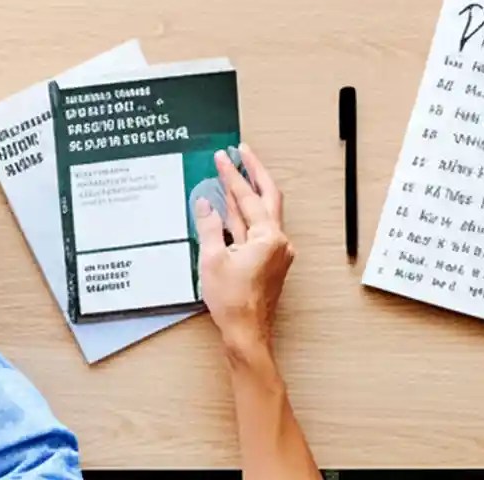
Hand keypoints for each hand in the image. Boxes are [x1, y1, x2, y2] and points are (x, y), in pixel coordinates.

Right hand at [195, 144, 293, 360]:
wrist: (246, 332)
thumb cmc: (233, 302)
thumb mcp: (212, 259)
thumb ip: (209, 227)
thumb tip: (205, 204)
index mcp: (268, 238)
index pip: (247, 198)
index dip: (232, 175)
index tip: (223, 157)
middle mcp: (278, 241)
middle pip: (267, 196)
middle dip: (254, 172)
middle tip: (242, 152)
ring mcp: (276, 251)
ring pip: (262, 212)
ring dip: (247, 193)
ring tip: (233, 175)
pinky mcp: (270, 260)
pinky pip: (258, 228)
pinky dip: (245, 214)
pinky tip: (231, 208)